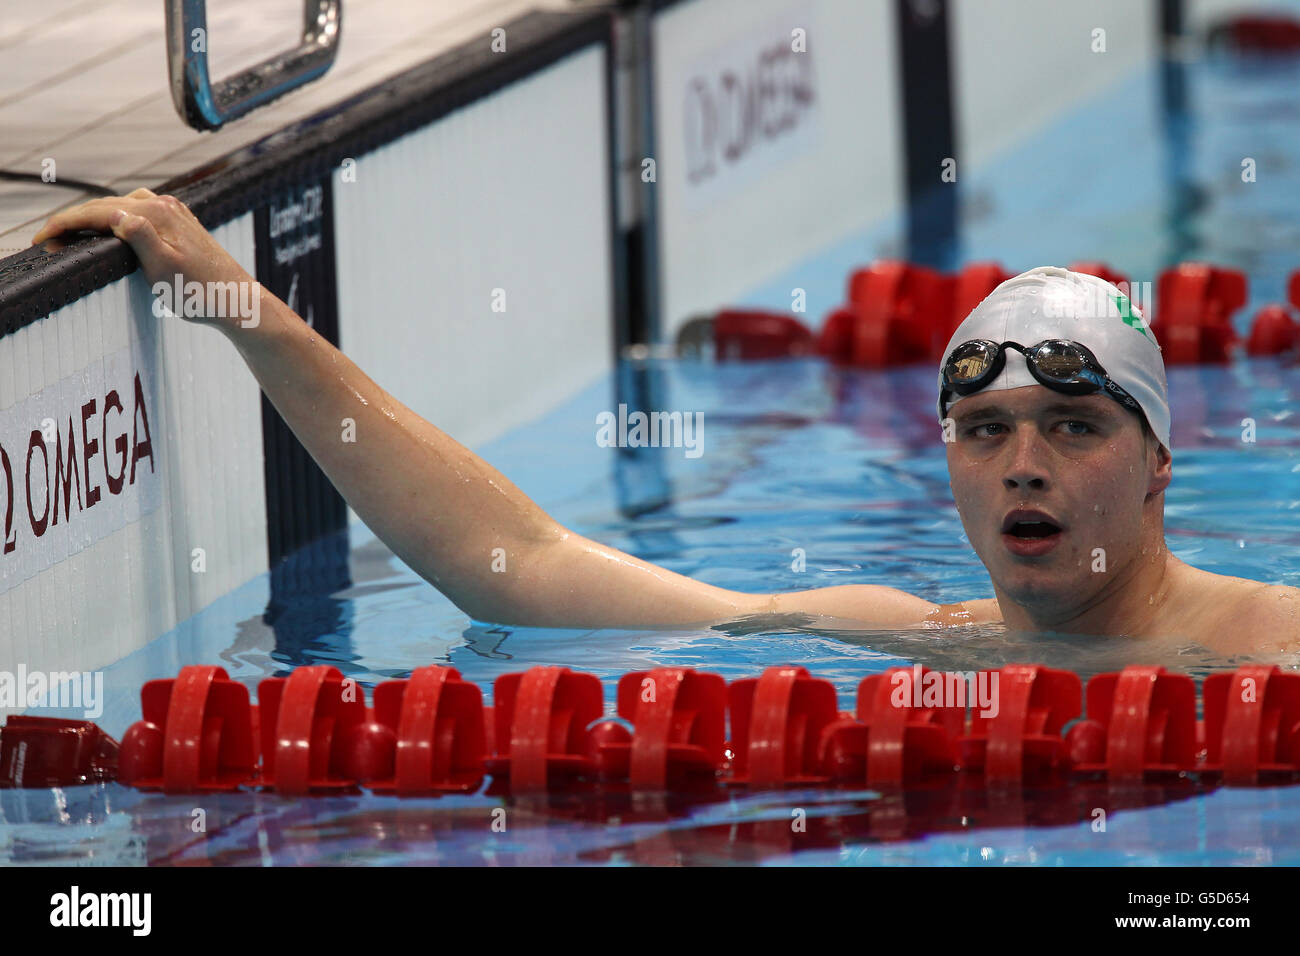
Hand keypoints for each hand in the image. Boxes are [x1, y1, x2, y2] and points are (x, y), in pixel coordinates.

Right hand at [31, 188, 257, 328]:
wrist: (237, 300)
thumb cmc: (201, 292)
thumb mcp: (164, 269)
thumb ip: (139, 237)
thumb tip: (117, 215)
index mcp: (155, 214)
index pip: (97, 212)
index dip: (65, 223)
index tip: (42, 239)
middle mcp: (165, 205)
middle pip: (106, 205)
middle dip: (74, 221)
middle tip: (48, 241)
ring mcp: (175, 212)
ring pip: (122, 206)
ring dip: (95, 217)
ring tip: (74, 235)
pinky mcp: (182, 223)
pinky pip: (140, 212)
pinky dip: (118, 218)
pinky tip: (113, 229)